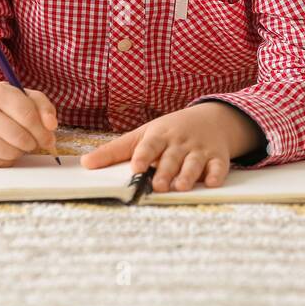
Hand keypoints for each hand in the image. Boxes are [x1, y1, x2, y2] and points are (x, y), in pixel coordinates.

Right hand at [0, 81, 57, 166]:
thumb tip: (51, 126)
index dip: (43, 131)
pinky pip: (0, 163)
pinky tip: (3, 149)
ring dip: (20, 152)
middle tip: (33, 142)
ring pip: (10, 152)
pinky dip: (7, 160)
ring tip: (17, 143)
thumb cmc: (4, 107)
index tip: (49, 138)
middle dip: (33, 143)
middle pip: (20, 137)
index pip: (28, 115)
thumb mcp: (24, 98)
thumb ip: (44, 108)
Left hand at [80, 102, 262, 191]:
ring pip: (194, 162)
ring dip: (188, 174)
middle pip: (171, 157)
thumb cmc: (170, 131)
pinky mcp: (218, 157)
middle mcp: (179, 142)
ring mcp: (200, 149)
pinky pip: (219, 166)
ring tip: (180, 187)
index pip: (150, 144)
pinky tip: (213, 182)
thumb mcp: (143, 134)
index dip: (144, 155)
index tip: (137, 167)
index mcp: (159, 135)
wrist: (212, 118)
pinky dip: (217, 174)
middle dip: (165, 171)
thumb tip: (85, 164)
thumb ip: (115, 150)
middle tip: (157, 185)